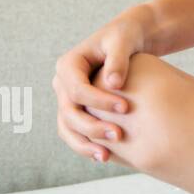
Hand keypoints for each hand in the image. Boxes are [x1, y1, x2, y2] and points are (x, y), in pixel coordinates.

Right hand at [52, 7, 152, 162]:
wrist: (130, 39)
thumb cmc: (126, 36)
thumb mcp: (123, 41)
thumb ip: (118, 59)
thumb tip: (114, 84)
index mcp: (69, 65)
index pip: (77, 89)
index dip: (98, 101)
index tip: (125, 108)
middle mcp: (63, 84)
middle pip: (69, 112)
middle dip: (91, 126)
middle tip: (119, 136)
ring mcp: (69, 99)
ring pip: (67, 127)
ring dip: (85, 143)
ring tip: (106, 156)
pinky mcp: (79, 109)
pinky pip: (77, 131)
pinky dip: (87, 144)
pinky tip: (106, 157)